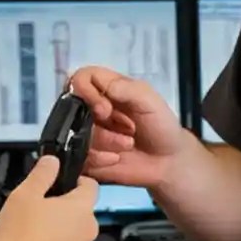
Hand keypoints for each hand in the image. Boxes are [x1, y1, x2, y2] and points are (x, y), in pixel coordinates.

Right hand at [0, 156, 99, 240]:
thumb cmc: (18, 235)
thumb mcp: (25, 194)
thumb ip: (42, 173)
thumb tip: (53, 161)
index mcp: (82, 208)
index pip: (90, 185)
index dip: (75, 179)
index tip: (57, 182)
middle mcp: (89, 230)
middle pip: (82, 209)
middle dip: (64, 205)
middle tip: (37, 206)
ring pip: (75, 230)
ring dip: (61, 227)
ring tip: (33, 229)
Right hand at [68, 66, 194, 188]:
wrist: (168, 161)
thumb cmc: (161, 125)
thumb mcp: (150, 101)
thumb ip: (127, 89)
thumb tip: (105, 88)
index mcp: (105, 88)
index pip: (79, 79)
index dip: (86, 92)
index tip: (106, 109)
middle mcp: (91, 109)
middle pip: (72, 109)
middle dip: (98, 124)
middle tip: (124, 130)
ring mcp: (86, 133)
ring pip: (76, 135)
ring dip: (105, 142)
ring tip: (128, 144)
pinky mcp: (85, 156)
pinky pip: (78, 157)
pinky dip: (99, 159)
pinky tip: (116, 159)